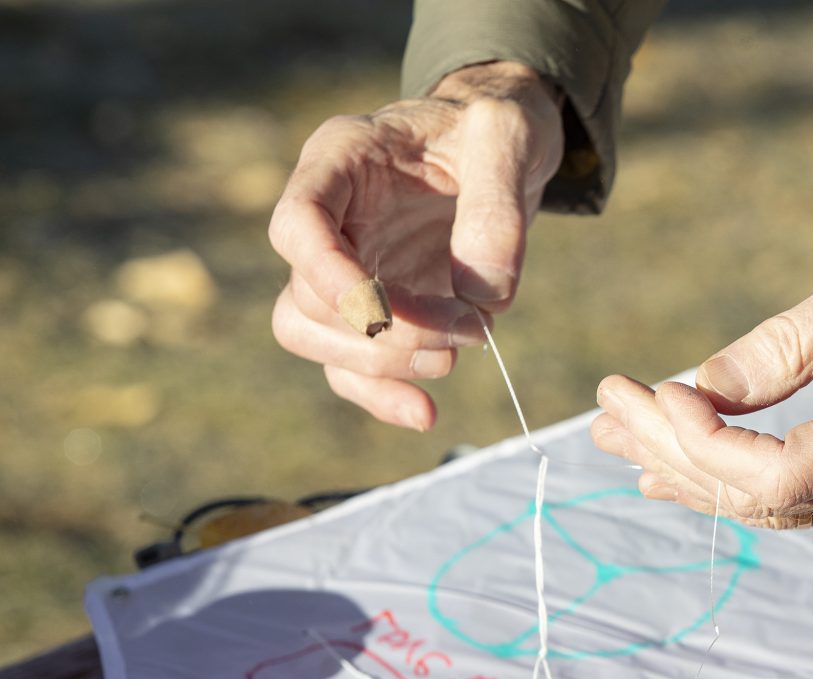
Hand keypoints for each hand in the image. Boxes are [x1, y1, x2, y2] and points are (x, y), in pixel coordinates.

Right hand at [268, 62, 562, 429]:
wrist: (505, 147)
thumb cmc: (498, 126)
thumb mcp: (510, 136)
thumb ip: (497, 207)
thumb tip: (482, 296)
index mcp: (342, 159)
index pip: (298, 223)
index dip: (327, 275)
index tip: (380, 312)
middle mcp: (330, 217)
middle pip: (308, 295)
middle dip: (384, 330)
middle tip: (466, 330)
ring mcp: (346, 267)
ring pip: (313, 336)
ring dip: (378, 366)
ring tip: (451, 361)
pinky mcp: (374, 310)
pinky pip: (350, 365)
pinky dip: (381, 396)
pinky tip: (425, 413)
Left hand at [590, 221, 812, 526]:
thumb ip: (789, 343)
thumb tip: (701, 390)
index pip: (777, 477)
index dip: (700, 446)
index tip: (655, 390)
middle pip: (761, 501)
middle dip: (672, 455)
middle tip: (605, 408)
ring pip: (773, 510)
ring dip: (690, 474)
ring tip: (617, 438)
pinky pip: (799, 501)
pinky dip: (732, 481)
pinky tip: (675, 469)